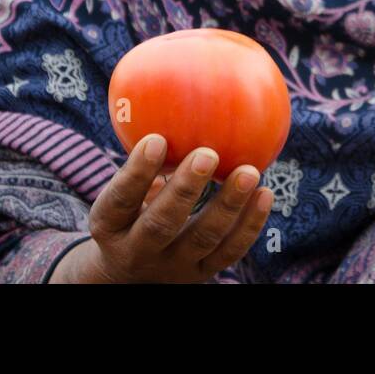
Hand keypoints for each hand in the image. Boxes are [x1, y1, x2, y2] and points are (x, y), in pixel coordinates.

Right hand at [58, 133, 272, 282]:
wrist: (128, 278)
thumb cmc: (129, 214)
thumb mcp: (121, 194)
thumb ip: (143, 161)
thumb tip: (171, 97)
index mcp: (109, 226)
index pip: (119, 201)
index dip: (136, 172)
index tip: (157, 138)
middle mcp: (137, 251)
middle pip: (161, 224)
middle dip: (185, 190)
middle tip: (207, 154)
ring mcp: (172, 266)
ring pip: (203, 239)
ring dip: (228, 205)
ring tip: (249, 172)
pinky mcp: (201, 274)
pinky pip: (230, 252)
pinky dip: (250, 224)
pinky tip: (264, 193)